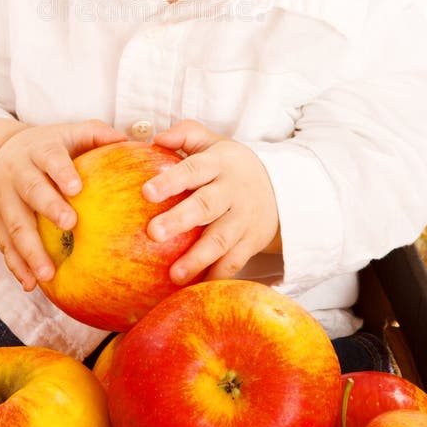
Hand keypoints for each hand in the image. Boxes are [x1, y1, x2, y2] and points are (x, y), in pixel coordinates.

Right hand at [0, 120, 127, 291]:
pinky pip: (6, 245)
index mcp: (39, 150)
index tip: (77, 188)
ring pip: (16, 225)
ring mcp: (5, 200)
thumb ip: (96, 134)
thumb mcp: (68, 133)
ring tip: (48, 273)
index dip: (62, 172)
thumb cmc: (47, 147)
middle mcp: (18, 174)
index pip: (50, 158)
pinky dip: (16, 265)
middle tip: (70, 225)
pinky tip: (30, 284)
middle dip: (48, 207)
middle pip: (31, 190)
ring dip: (31, 250)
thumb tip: (127, 140)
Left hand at [142, 119, 279, 284]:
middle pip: (206, 206)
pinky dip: (216, 277)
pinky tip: (195, 291)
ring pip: (221, 239)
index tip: (146, 192)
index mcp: (219, 164)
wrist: (280, 189)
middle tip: (153, 233)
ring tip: (173, 274)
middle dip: (180, 220)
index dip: (171, 180)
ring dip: (197, 258)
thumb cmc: (229, 165)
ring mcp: (243, 219)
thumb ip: (186, 135)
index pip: (193, 169)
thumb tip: (157, 138)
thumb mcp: (213, 142)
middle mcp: (232, 192)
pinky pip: (234, 263)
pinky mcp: (251, 243)